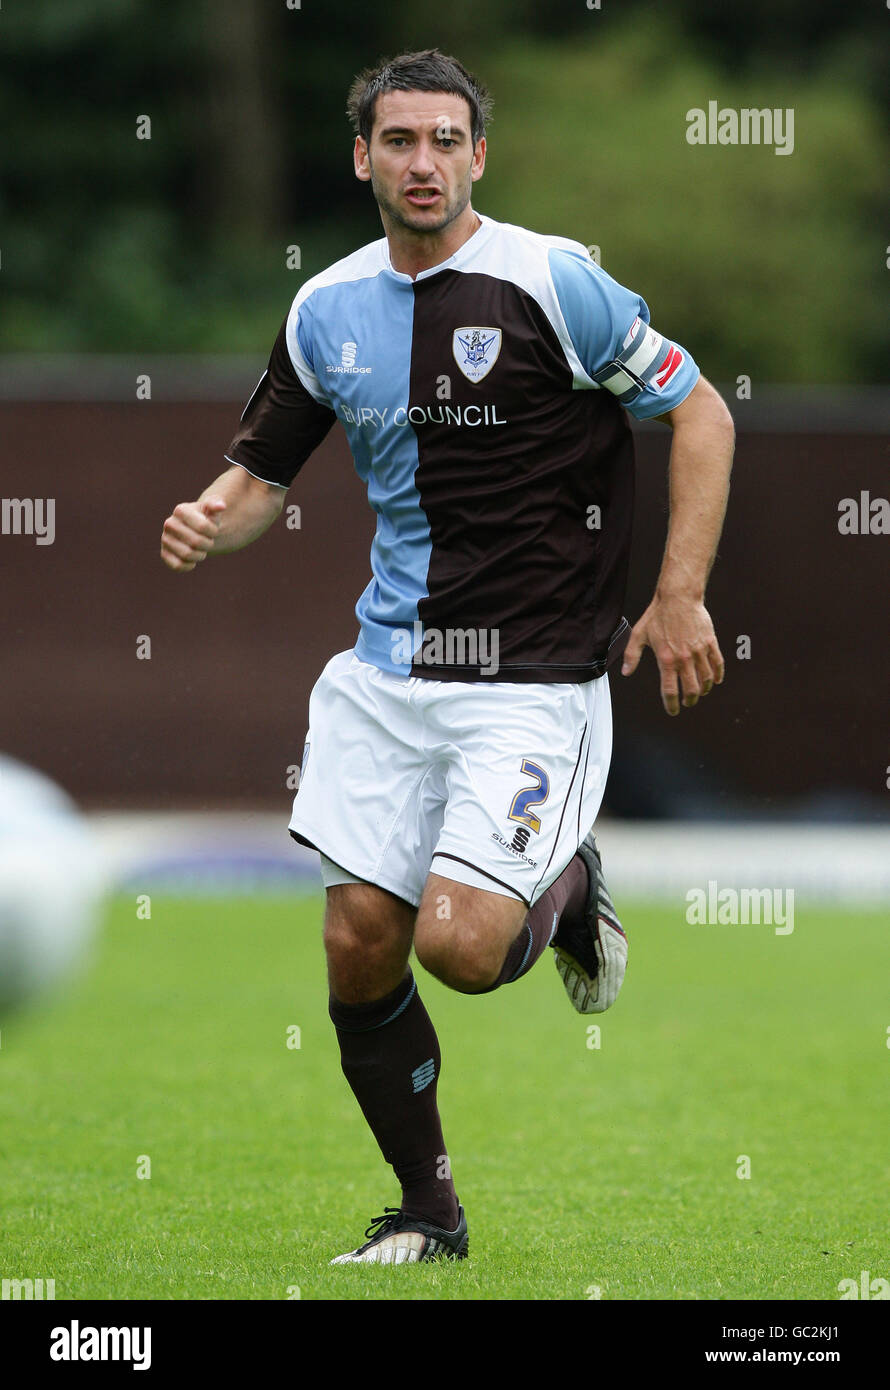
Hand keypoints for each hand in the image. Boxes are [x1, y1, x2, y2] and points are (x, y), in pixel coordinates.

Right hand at [160, 497, 225, 571]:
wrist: (196, 531)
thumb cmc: (206, 519)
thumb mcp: (212, 511)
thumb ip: (216, 506)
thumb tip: (221, 506)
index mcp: (180, 510)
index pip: (203, 527)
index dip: (213, 532)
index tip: (214, 530)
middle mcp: (169, 523)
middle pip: (196, 542)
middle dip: (208, 544)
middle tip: (208, 541)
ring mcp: (165, 539)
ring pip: (187, 554)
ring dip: (200, 555)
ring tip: (201, 549)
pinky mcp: (164, 554)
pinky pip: (178, 566)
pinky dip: (189, 565)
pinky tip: (193, 560)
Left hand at [621, 592, 723, 715]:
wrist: (678, 597)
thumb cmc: (657, 615)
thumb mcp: (639, 635)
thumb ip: (631, 656)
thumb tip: (626, 672)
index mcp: (666, 659)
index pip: (670, 691)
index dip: (672, 705)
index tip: (673, 710)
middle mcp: (684, 659)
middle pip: (691, 690)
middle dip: (689, 701)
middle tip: (687, 703)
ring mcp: (699, 651)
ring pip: (706, 679)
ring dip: (703, 690)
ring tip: (699, 692)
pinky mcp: (710, 642)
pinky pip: (718, 664)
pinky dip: (718, 675)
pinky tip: (715, 680)